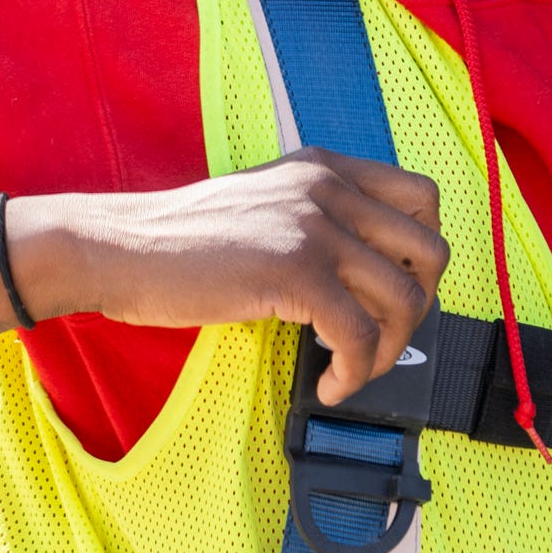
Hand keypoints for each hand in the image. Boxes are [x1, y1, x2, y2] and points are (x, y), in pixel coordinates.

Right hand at [11, 149, 447, 406]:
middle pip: (430, 252)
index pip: (423, 198)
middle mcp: (328, 187)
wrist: (121, 248)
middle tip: (379, 340)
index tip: (394, 294)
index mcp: (324, 168)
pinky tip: (325, 385)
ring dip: (387, 353)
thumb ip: (317, 217)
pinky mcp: (294, 272)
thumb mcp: (264, 202)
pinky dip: (353, 374)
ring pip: (405, 300)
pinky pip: (360, 337)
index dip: (422, 256)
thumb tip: (371, 275)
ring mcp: (313, 226)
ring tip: (348, 371)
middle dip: (417, 310)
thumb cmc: (182, 240)